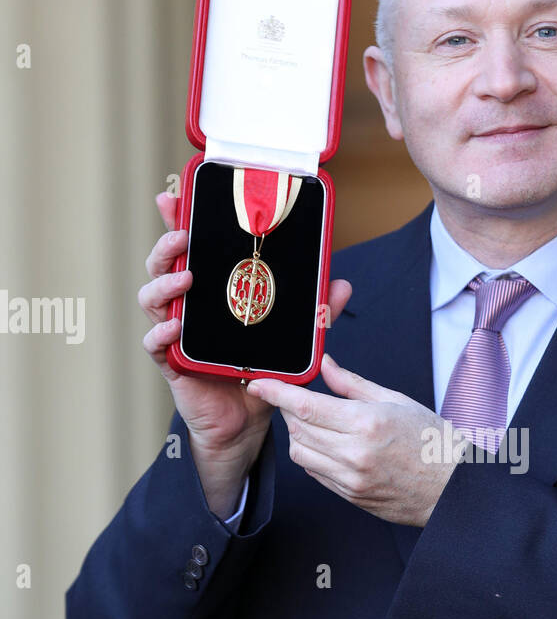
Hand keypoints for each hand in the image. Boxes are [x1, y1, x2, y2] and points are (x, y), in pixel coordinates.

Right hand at [140, 191, 352, 466]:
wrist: (247, 419)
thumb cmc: (260, 370)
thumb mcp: (291, 336)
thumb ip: (315, 312)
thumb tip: (342, 285)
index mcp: (211, 290)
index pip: (188, 249)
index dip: (176, 221)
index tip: (172, 198)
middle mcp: (188, 306)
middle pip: (162, 265)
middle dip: (166, 246)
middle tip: (183, 237)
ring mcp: (176, 333)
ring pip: (152, 299)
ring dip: (163, 284)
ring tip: (185, 277)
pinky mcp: (172, 363)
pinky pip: (154, 344)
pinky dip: (160, 334)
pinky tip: (173, 328)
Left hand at [246, 354, 462, 526]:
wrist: (453, 487)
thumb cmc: (432, 442)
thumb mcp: (396, 401)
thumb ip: (352, 384)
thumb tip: (325, 365)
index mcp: (367, 423)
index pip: (306, 406)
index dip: (277, 393)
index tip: (260, 383)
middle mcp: (355, 453)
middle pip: (297, 429)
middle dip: (290, 411)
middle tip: (298, 399)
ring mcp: (351, 478)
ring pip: (300, 453)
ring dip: (299, 435)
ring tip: (316, 423)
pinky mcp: (350, 495)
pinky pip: (315, 473)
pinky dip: (312, 456)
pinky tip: (328, 446)